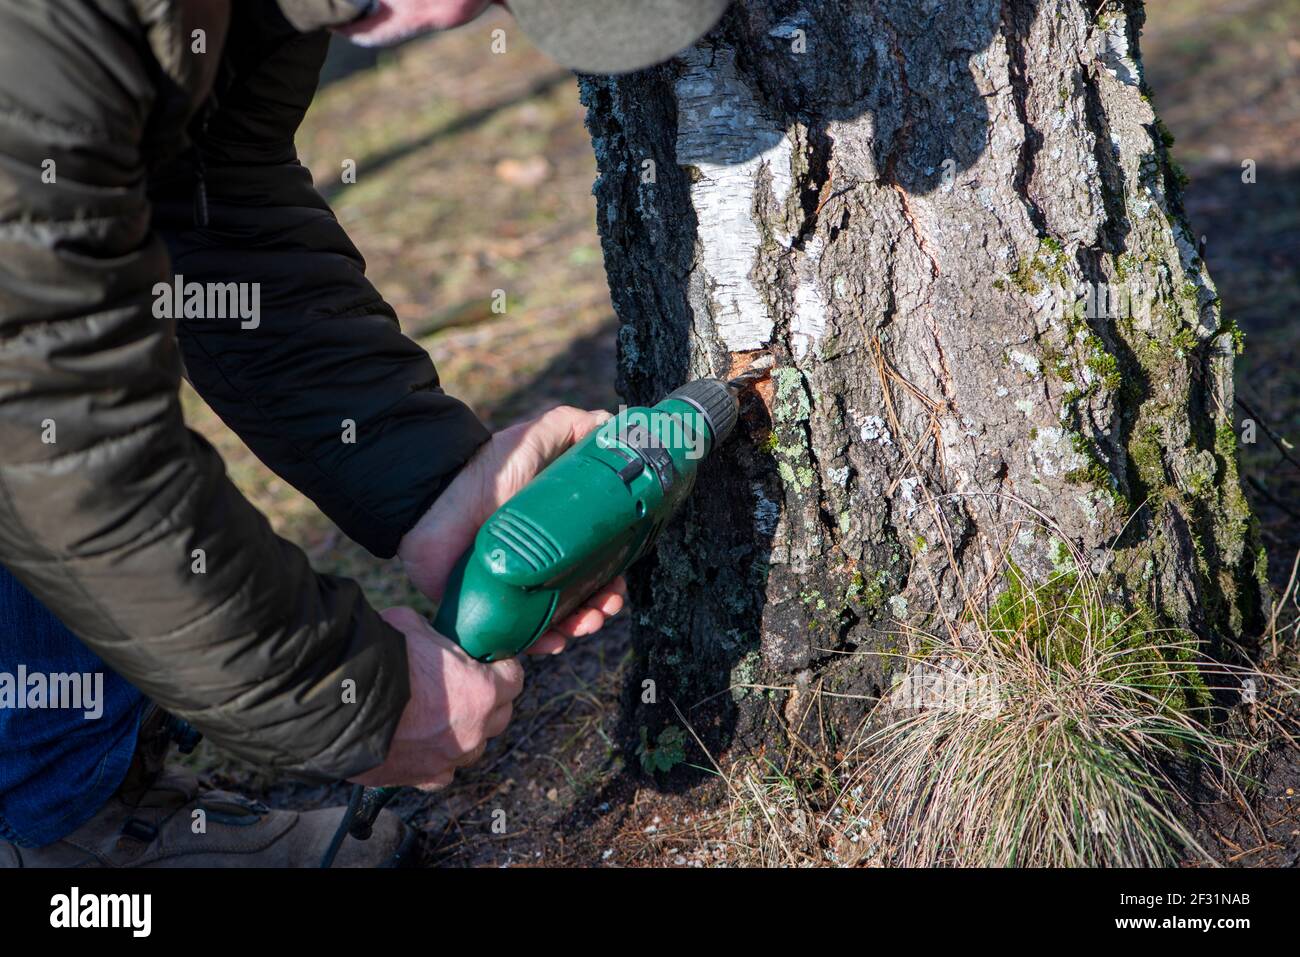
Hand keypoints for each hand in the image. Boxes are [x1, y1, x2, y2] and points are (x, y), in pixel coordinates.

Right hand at [351, 608, 522, 788]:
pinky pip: (442, 772)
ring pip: (473, 746)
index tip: (488, 661)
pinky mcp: (420, 777)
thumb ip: (433, 635)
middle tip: (464, 685)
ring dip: (465, 731)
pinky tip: (422, 744)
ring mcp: (447, 758)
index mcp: (482, 691)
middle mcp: (473, 730)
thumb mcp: (412, 625)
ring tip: (441, 715)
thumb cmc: (376, 658)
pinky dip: (437, 760)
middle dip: (488, 699)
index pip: (514, 679)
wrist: (334, 699)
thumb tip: (428, 634)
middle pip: (499, 715)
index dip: (501, 667)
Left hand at [398, 406, 626, 655]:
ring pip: (557, 621)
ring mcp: (514, 590)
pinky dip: (543, 644)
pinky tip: (555, 642)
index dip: (613, 576)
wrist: (431, 499)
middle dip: (602, 608)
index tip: (621, 582)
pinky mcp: (488, 609)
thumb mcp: (532, 441)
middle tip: (607, 606)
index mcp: (557, 536)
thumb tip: (612, 423)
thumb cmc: (484, 470)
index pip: (595, 564)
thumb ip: (571, 426)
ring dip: (581, 628)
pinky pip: (520, 637)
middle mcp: (540, 566)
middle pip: (582, 597)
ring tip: (586, 624)